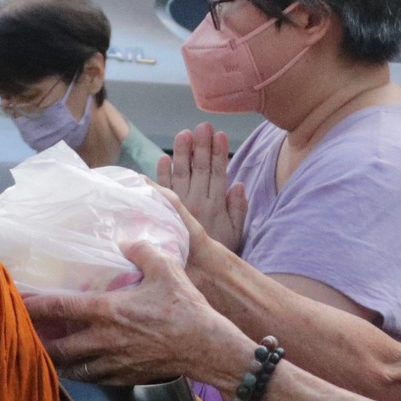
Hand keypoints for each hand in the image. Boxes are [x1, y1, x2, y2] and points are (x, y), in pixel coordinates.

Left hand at [26, 241, 250, 387]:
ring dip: (56, 362)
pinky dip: (82, 373)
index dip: (33, 305)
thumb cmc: (185, 308)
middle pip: (57, 347)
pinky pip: (95, 378)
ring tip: (42, 356)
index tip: (14, 302)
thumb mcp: (166, 269)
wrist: (207, 347)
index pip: (60, 307)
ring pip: (73, 368)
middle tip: (20, 336)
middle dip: (37, 343)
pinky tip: (79, 367)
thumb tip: (127, 241)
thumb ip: (142, 251)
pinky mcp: (126, 377)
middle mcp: (104, 340)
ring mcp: (114, 362)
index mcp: (108, 311)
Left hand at [157, 123, 247, 253]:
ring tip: (184, 134)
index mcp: (216, 205)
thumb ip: (238, 208)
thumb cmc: (218, 251)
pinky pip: (163, 190)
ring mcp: (180, 206)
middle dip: (202, 146)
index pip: (218, 173)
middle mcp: (197, 202)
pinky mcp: (166, 211)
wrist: (196, 273)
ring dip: (183, 153)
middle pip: (200, 169)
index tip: (220, 134)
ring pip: (182, 174)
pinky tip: (163, 158)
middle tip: (202, 126)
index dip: (219, 153)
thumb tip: (238, 184)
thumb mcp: (237, 233)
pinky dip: (162, 174)